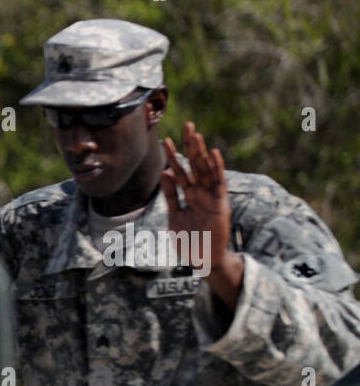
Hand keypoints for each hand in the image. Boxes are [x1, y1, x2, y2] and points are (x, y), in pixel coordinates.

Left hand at [161, 121, 242, 305]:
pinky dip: (216, 169)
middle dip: (190, 147)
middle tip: (187, 125)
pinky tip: (213, 154)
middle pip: (195, 165)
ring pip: (206, 170)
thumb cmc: (189, 240)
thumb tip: (165, 173)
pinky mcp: (220, 204)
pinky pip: (219, 183)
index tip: (166, 141)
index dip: (173, 157)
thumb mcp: (174, 216)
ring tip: (196, 135)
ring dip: (201, 152)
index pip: (180, 172)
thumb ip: (171, 196)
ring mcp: (211, 197)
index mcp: (189, 195)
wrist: (203, 259)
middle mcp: (200, 192)